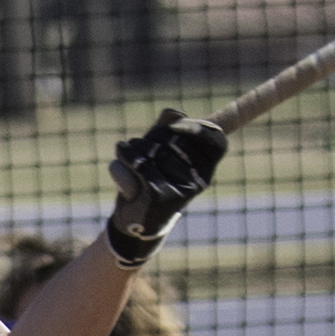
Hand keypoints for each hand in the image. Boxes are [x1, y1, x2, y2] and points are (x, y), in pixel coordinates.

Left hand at [105, 108, 227, 265]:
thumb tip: (174, 113)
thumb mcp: (161, 152)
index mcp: (206, 170)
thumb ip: (169, 129)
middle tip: (142, 145)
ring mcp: (179, 190)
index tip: (174, 125)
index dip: (193, 126)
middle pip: (175, 137)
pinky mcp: (158, 197)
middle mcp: (198, 182)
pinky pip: (139, 164)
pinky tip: (120, 154)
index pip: (214, 138)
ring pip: (152, 149)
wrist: (134, 222)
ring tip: (129, 153)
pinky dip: (124, 156)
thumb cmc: (150, 180)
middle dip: (154, 136)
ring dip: (134, 147)